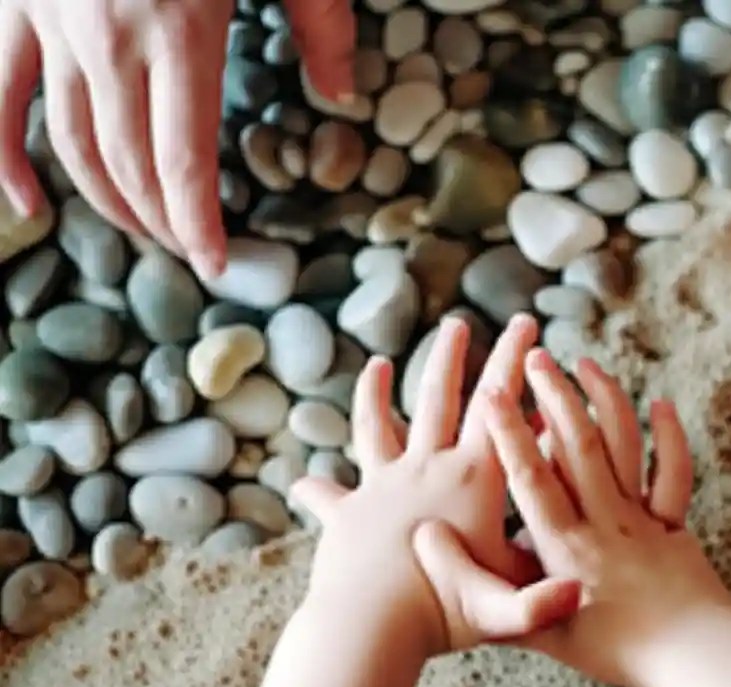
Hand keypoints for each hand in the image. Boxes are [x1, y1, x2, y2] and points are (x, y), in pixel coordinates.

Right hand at [0, 0, 354, 275]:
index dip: (195, 221)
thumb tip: (341, 97)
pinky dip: (1, 155)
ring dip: (102, 198)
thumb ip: (320, 26)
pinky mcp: (7, 4)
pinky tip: (25, 204)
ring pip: (64, 139)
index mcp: (178, 27)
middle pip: (123, 161)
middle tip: (189, 249)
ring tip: (141, 230)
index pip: (180, 159)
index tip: (216, 262)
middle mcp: (102, 35)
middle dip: (158, 218)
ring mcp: (45, 20)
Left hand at [291, 316, 577, 653]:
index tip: (526, 325)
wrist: (369, 624)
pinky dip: (318, 485)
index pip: (500, 406)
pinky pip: (331, 491)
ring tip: (376, 364)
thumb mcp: (505, 605)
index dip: (516, 361)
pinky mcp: (349, 513)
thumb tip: (582, 590)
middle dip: (451, 357)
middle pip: (439, 398)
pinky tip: (303, 480)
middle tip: (457, 323)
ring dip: (378, 391)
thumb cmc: (444, 613)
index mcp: (472, 477)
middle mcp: (426, 468)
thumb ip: (543, 598)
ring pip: (380, 425)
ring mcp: (383, 485)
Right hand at [483, 350, 730, 686]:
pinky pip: (674, 470)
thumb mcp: (547, 637)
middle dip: (552, 394)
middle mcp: (603, 520)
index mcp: (566, 546)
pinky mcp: (674, 521)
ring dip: (603, 398)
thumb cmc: (617, 651)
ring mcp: (642, 515)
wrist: (692, 657)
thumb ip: (501, 597)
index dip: (510, 432)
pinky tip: (659, 405)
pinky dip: (669, 435)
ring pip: (621, 444)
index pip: (531, 477)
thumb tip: (444, 562)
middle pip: (577, 444)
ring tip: (583, 364)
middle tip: (533, 355)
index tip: (493, 392)